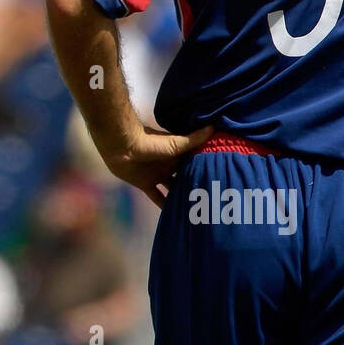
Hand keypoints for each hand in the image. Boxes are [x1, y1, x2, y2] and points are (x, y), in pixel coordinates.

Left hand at [99, 124, 213, 207]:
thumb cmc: (150, 142)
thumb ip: (193, 139)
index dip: (206, 172)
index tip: (221, 183)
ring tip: (197, 213)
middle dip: (195, 188)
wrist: (122, 145)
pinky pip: (157, 197)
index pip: (195, 164)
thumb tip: (213, 128)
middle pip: (185, 178)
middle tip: (212, 204)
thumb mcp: (175, 143)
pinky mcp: (146, 184)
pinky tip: (175, 217)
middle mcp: (170, 166)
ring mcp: (158, 175)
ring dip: (181, 198)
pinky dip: (164, 206)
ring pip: (173, 189)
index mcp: (178, 155)